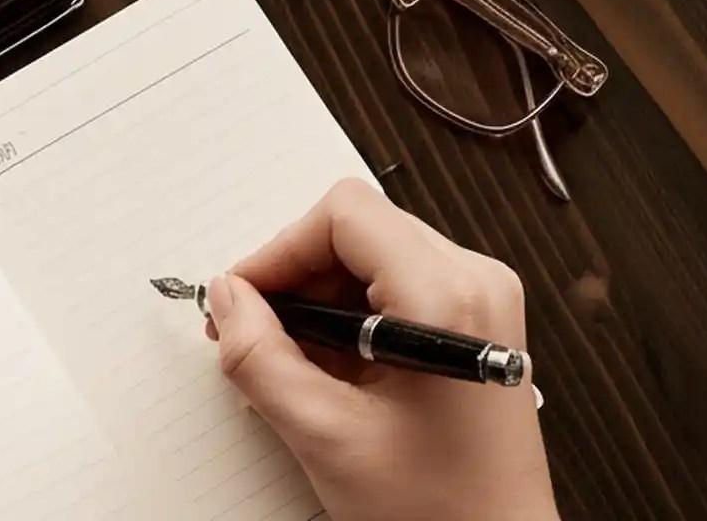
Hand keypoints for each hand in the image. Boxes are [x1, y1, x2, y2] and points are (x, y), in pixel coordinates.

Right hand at [209, 179, 557, 520]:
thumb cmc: (439, 510)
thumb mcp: (325, 434)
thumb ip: (260, 357)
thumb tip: (227, 299)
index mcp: (448, 297)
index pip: (344, 215)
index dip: (279, 250)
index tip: (243, 297)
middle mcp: (475, 283)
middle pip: (356, 230)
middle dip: (293, 277)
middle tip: (251, 331)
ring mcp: (479, 300)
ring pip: (369, 256)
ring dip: (316, 301)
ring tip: (290, 364)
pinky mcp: (471, 321)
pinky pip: (392, 286)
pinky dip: (346, 318)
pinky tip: (326, 370)